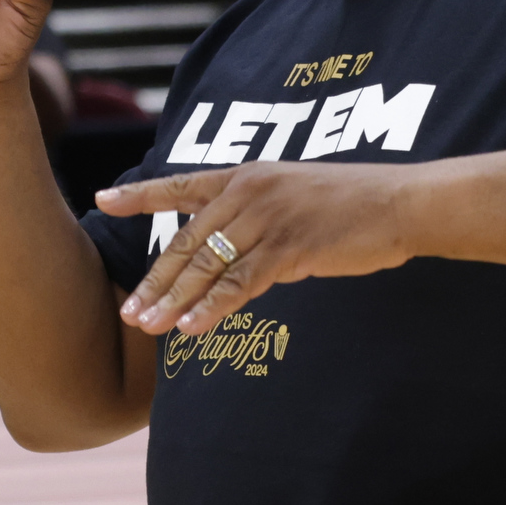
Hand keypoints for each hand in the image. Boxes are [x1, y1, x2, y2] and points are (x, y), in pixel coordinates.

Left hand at [95, 161, 418, 335]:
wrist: (401, 202)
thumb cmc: (354, 204)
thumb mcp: (295, 197)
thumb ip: (257, 220)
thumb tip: (231, 256)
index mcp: (248, 176)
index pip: (183, 185)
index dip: (142, 194)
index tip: (104, 198)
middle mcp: (250, 192)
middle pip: (188, 241)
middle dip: (156, 280)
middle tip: (129, 312)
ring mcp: (268, 218)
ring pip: (208, 265)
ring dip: (175, 300)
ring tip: (148, 326)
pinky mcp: (290, 246)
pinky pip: (241, 282)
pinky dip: (213, 307)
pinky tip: (192, 328)